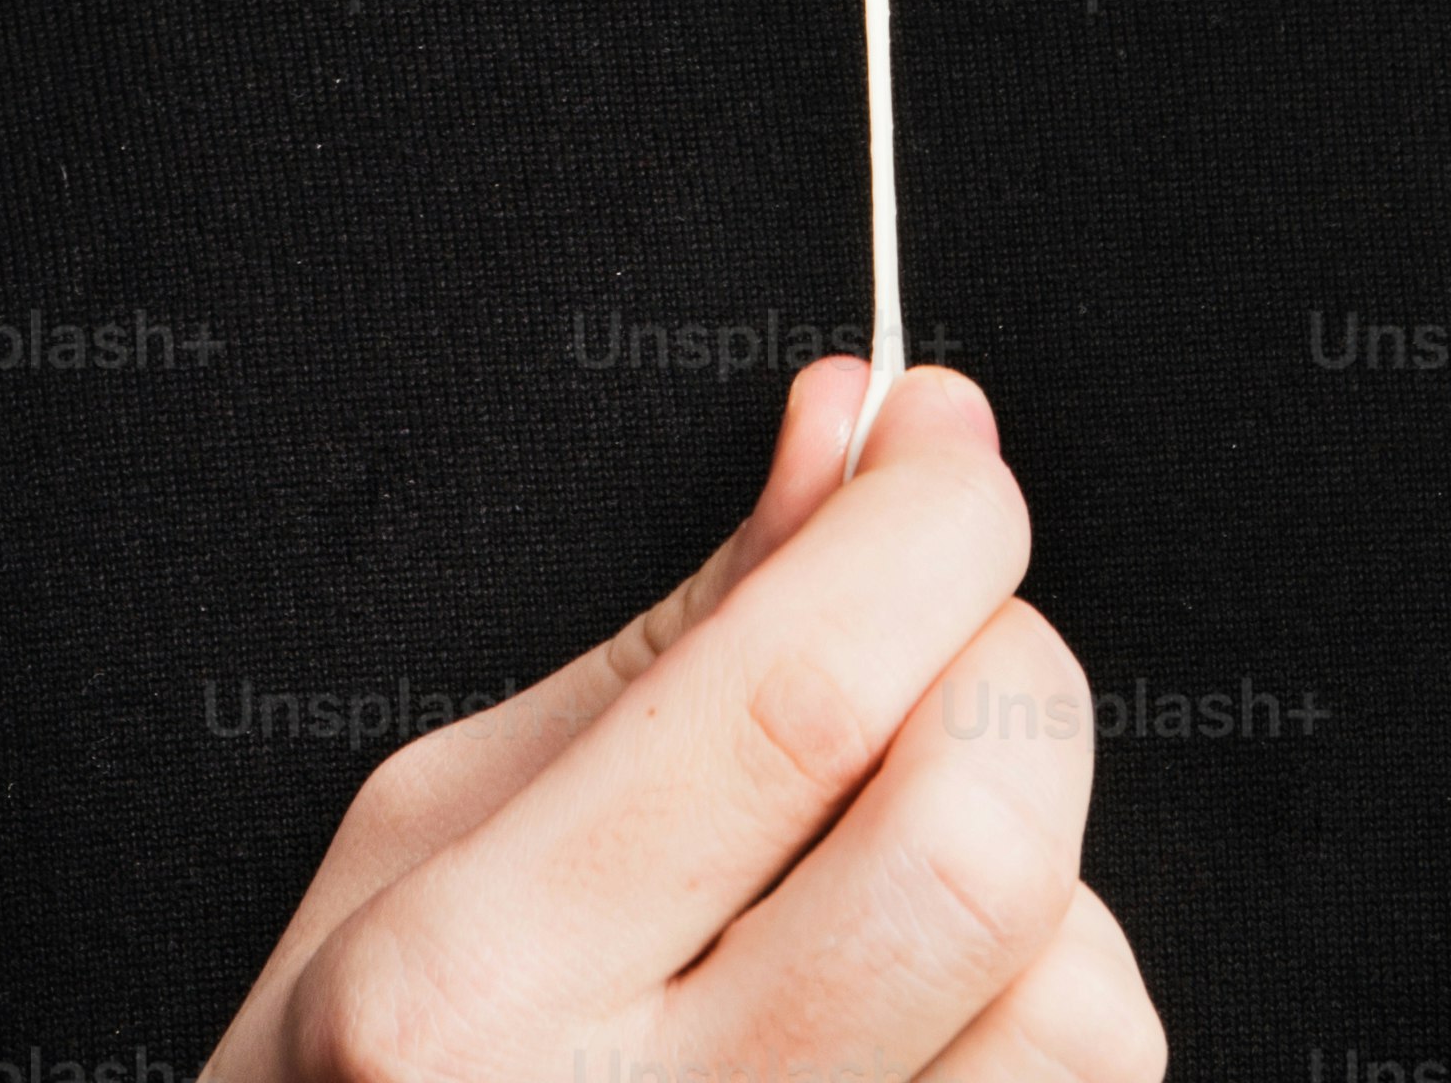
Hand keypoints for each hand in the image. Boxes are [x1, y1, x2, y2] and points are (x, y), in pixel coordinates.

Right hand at [204, 357, 1163, 1082]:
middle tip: (942, 643)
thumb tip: (852, 432)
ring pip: (1077, 1002)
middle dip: (1009, 680)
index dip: (921, 531)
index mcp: (473, 984)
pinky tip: (929, 1001)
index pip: (795, 705)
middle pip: (974, 853)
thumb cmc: (373, 1067)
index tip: (938, 453)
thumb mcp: (432, 828)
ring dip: (1048, 881)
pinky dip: (1055, 1004)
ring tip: (899, 872)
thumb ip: (671, 639)